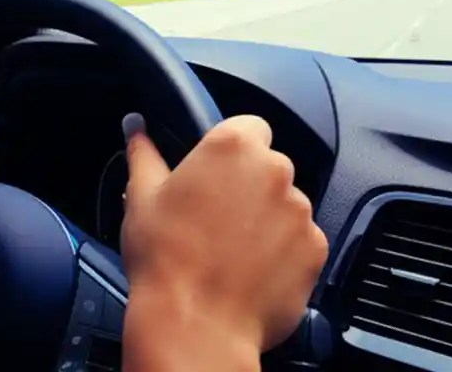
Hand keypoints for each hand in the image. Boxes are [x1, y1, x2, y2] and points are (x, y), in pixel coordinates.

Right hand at [119, 114, 327, 371]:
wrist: (196, 323)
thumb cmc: (165, 259)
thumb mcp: (142, 197)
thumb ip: (144, 153)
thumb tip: (136, 128)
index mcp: (232, 146)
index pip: (249, 126)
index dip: (232, 150)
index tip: (216, 173)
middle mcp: (274, 171)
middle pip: (269, 167)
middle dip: (248, 186)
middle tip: (215, 217)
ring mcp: (300, 211)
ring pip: (286, 205)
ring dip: (266, 220)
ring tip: (230, 251)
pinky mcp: (315, 249)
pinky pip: (301, 241)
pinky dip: (282, 252)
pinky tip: (250, 270)